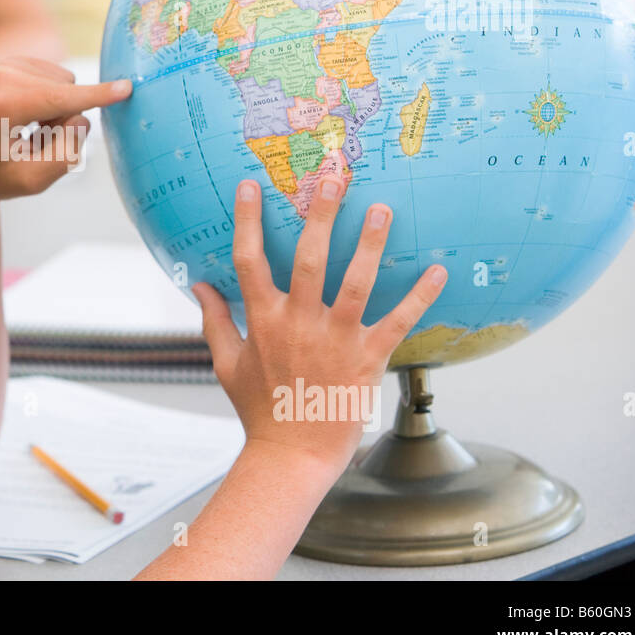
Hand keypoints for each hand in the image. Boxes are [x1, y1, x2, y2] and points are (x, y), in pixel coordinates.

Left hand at [0, 57, 131, 207]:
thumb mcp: (34, 181)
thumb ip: (65, 154)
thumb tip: (80, 117)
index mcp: (0, 106)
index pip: (60, 99)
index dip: (97, 96)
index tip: (126, 88)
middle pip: (67, 90)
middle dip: (63, 118)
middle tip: (35, 143)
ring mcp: (4, 66)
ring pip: (65, 83)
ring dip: (57, 110)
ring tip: (29, 131)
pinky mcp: (11, 62)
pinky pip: (57, 79)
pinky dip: (51, 100)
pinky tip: (26, 118)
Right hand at [192, 177, 446, 471]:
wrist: (292, 456)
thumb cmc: (258, 410)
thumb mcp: (226, 364)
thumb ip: (215, 320)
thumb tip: (197, 285)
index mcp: (263, 321)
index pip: (248, 260)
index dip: (248, 221)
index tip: (251, 186)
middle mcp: (298, 324)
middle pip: (308, 259)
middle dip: (320, 215)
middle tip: (332, 178)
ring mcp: (335, 341)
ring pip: (355, 282)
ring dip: (369, 243)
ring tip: (381, 209)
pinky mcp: (367, 359)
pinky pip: (397, 322)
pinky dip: (419, 297)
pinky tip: (437, 271)